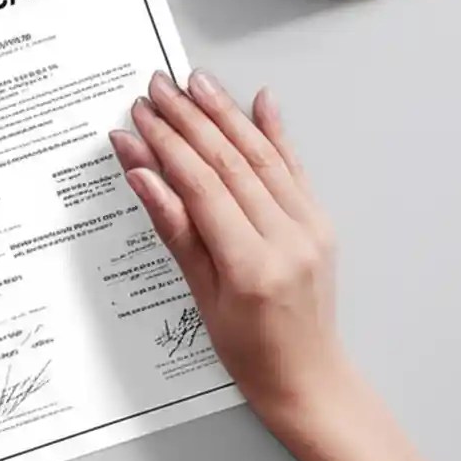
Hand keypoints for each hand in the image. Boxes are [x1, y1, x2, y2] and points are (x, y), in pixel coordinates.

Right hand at [110, 71, 341, 427]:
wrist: (308, 378)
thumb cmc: (250, 352)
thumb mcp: (200, 296)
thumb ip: (175, 230)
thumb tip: (143, 177)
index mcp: (252, 265)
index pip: (202, 187)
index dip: (166, 146)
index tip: (139, 118)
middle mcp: (288, 239)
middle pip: (230, 162)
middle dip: (189, 119)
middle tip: (157, 88)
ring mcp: (310, 227)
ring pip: (261, 156)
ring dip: (225, 113)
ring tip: (195, 82)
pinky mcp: (321, 221)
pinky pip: (294, 167)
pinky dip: (275, 131)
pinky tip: (260, 101)